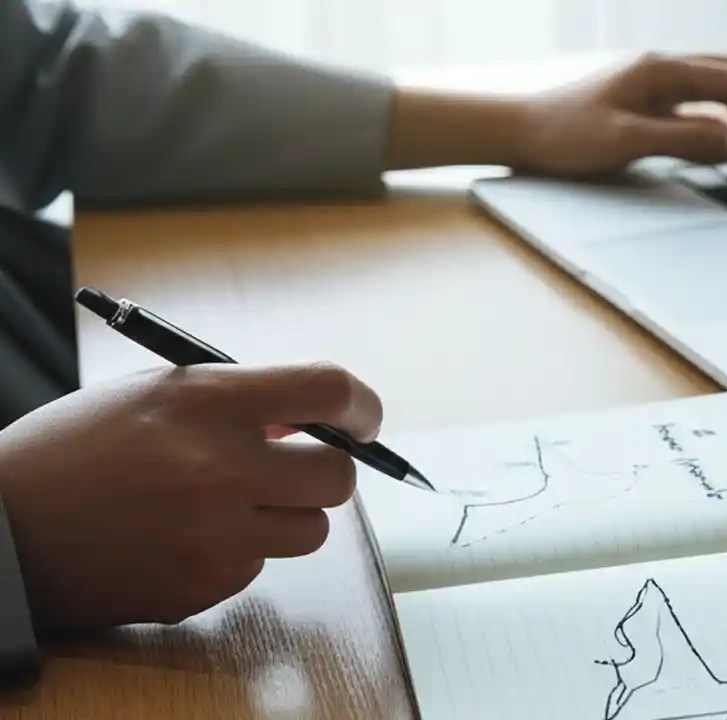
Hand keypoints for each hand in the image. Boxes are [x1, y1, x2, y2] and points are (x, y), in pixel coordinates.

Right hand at [0, 362, 380, 631]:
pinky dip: (236, 552)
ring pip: (311, 531)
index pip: (328, 390)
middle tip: (296, 466)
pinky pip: (257, 567)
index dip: (361, 405)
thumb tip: (310, 422)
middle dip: (326, 469)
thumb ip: (237, 401)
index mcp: (206, 401)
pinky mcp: (200, 586)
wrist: (1, 528)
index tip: (362, 419)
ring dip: (286, 515)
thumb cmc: (78, 449)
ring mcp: (212, 535)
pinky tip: (181, 539)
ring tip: (228, 502)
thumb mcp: (153, 394)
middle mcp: (217, 467)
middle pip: (338, 476)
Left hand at [520, 53, 726, 174]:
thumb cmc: (562, 135)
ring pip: (719, 91)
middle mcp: (662, 71)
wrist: (515, 131)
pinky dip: (726, 122)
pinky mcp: (643, 103)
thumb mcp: (627, 143)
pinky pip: (698, 106)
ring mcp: (653, 86)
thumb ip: (688, 142)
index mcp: (662, 71)